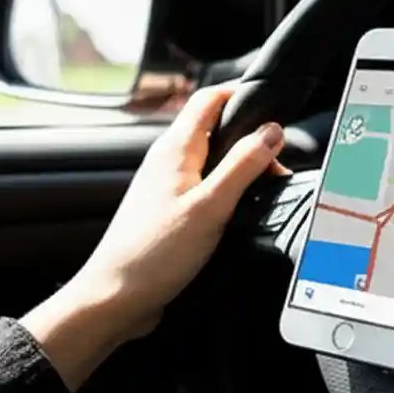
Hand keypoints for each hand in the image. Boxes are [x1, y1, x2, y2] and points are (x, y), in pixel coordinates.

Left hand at [22, 84, 286, 390]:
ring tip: (266, 185)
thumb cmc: (154, 254)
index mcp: (175, 149)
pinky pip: (204, 186)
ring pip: (210, 159)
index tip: (272, 107)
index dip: (240, 94)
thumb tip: (272, 132)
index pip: (209, 99)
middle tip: (277, 160)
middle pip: (212, 128)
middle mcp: (167, 162)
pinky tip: (240, 211)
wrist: (115, 298)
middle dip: (249, 135)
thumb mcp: (210, 206)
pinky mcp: (169, 211)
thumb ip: (243, 165)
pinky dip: (228, 190)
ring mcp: (166, 186)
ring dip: (240, 165)